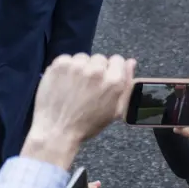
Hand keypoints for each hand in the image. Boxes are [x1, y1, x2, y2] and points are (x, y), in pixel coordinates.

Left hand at [23, 54, 135, 168]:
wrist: (57, 130)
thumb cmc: (87, 124)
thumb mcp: (114, 110)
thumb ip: (126, 85)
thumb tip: (131, 62)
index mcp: (114, 81)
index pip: (118, 59)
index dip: (111, 70)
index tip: (103, 80)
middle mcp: (97, 70)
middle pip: (100, 58)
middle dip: (95, 69)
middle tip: (87, 86)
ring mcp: (77, 66)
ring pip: (83, 58)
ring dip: (80, 68)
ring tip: (74, 85)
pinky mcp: (60, 65)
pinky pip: (67, 58)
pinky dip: (65, 69)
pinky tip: (64, 83)